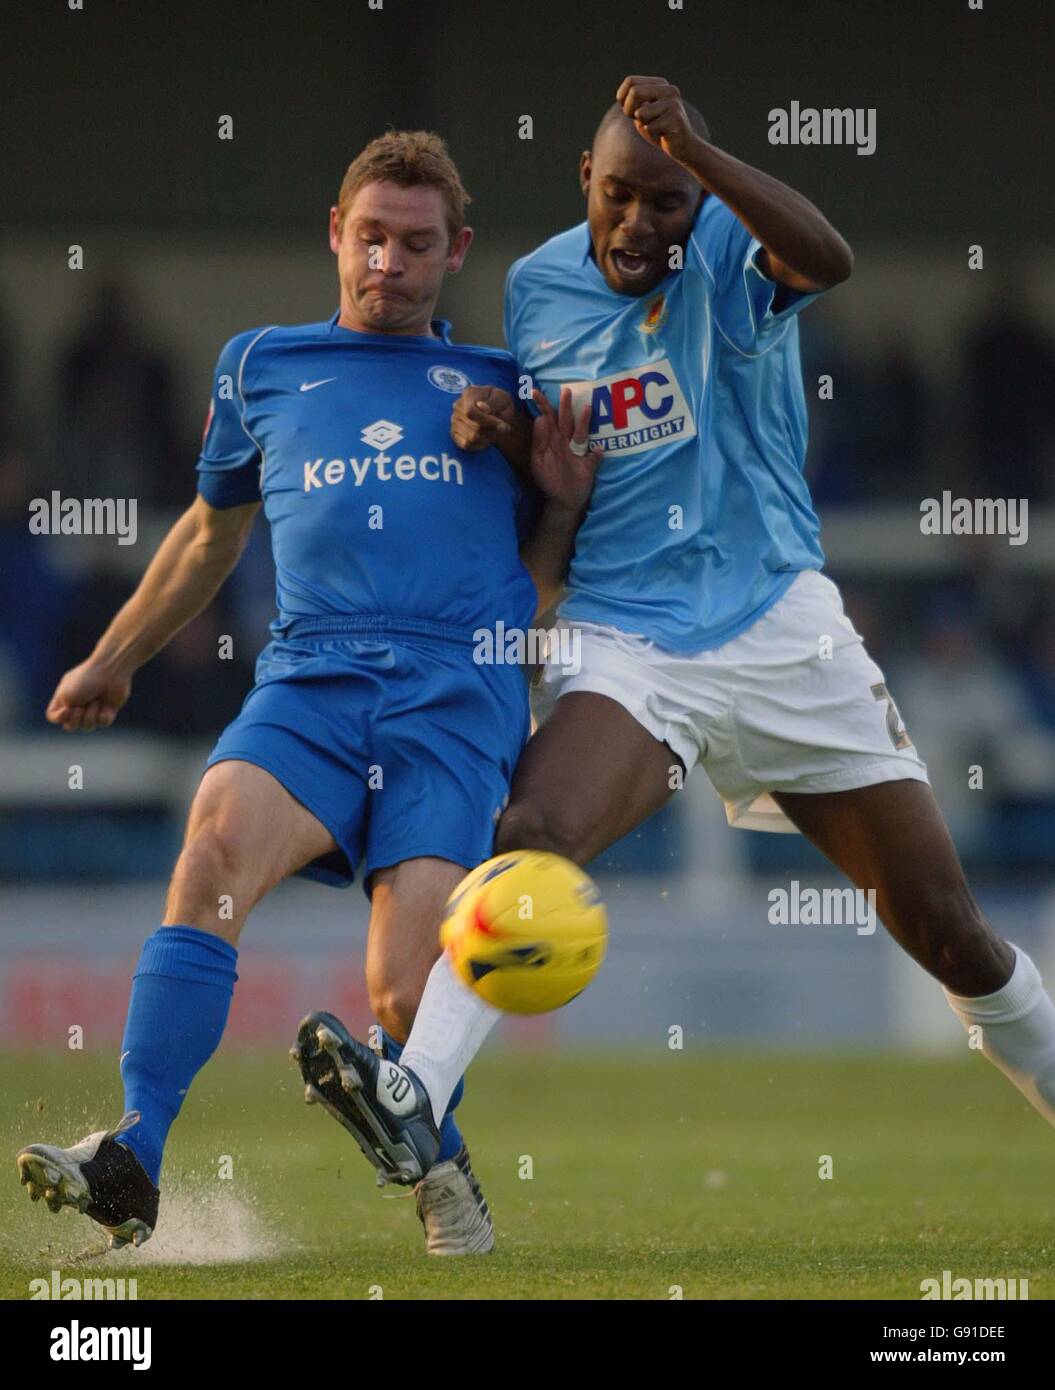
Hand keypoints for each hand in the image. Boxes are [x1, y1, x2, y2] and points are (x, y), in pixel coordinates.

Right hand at [46, 658, 131, 731]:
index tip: (67, 709)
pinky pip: (103, 723)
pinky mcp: (108, 710)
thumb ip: (61, 712)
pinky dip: (105, 716)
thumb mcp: (65, 694)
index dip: (59, 717)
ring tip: (97, 700)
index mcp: (63, 697)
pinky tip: (108, 706)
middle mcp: (77, 704)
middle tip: (83, 705)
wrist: (111, 672)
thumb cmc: (86, 680)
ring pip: (87, 726)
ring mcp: (92, 708)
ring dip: (92, 714)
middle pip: (70, 726)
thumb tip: (70, 722)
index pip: (53, 716)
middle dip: (77, 718)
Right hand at [450, 385, 519, 452]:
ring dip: (487, 438)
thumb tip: (481, 406)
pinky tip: (486, 439)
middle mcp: (458, 405)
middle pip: (473, 427)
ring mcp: (454, 420)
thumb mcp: (505, 400)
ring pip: (471, 438)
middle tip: (503, 429)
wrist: (499, 414)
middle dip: (492, 431)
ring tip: (495, 432)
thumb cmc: (502, 405)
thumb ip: (494, 403)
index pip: (470, 412)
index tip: (502, 424)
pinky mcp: (454, 433)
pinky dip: (479, 445)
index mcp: (469, 393)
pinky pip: (466, 445)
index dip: (487, 422)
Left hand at [530, 387, 601, 512]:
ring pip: (581, 434)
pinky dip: (596, 455)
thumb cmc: (549, 478)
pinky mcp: (588, 466)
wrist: (562, 499)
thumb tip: (540, 419)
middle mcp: (566, 443)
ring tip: (586, 408)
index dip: (542, 406)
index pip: (548, 419)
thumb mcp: (538, 461)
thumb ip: (539, 442)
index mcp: (552, 440)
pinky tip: (598, 450)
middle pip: (566, 421)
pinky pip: (593, 459)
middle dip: (565, 406)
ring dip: (584, 422)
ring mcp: (578, 453)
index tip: (534, 391)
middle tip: (566, 390)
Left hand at [616, 75, 698, 163]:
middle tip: (637, 120)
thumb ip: (633, 102)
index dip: (622, 98)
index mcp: (660, 84)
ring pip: (641, 113)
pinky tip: (662, 135)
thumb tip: (622, 97)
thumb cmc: (659, 129)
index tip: (629, 110)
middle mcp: (668, 90)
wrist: (683, 146)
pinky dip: (651, 134)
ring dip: (643, 124)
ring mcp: (673, 104)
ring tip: (654, 127)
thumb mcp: (642, 112)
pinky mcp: (675, 120)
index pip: (630, 81)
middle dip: (628, 110)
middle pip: (634, 92)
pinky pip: (650, 128)